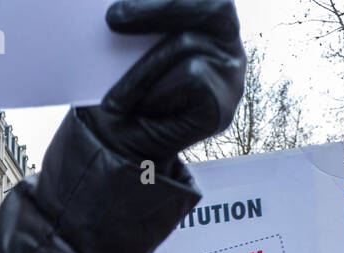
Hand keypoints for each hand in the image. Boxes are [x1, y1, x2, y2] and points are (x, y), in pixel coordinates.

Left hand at [77, 0, 245, 163]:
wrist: (118, 147)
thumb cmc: (123, 90)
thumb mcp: (128, 49)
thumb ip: (141, 23)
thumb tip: (125, 3)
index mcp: (208, 22)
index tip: (121, 4)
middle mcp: (228, 46)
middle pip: (213, 7)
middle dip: (161, 9)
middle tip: (113, 20)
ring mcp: (230, 76)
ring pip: (190, 44)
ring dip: (142, 69)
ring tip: (115, 97)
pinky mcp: (223, 107)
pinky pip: (192, 77)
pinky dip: (156, 91)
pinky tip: (142, 109)